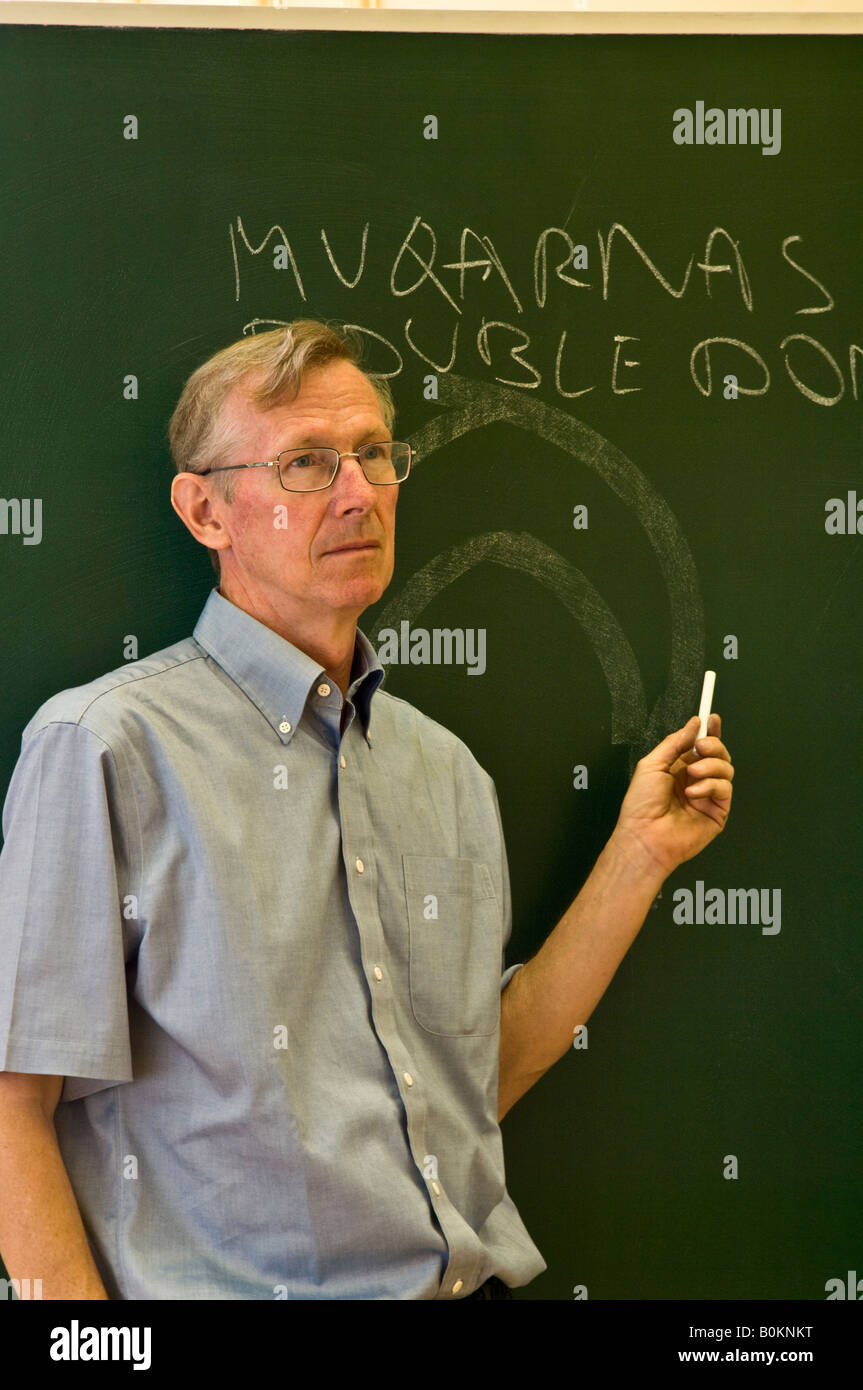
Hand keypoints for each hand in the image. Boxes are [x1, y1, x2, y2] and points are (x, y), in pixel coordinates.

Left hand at [613, 714, 733, 877]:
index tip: (712, 718)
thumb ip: (675, 742)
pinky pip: (725, 788)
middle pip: (718, 754)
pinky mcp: (718, 811)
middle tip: (702, 747)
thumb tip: (694, 724)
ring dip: (710, 766)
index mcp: (679, 768)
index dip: (710, 732)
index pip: (700, 746)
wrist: (644, 834)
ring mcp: (708, 796)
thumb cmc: (641, 805)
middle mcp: (696, 780)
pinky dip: (711, 786)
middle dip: (713, 745)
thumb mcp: (652, 764)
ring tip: (692, 774)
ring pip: (726, 768)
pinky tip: (694, 793)